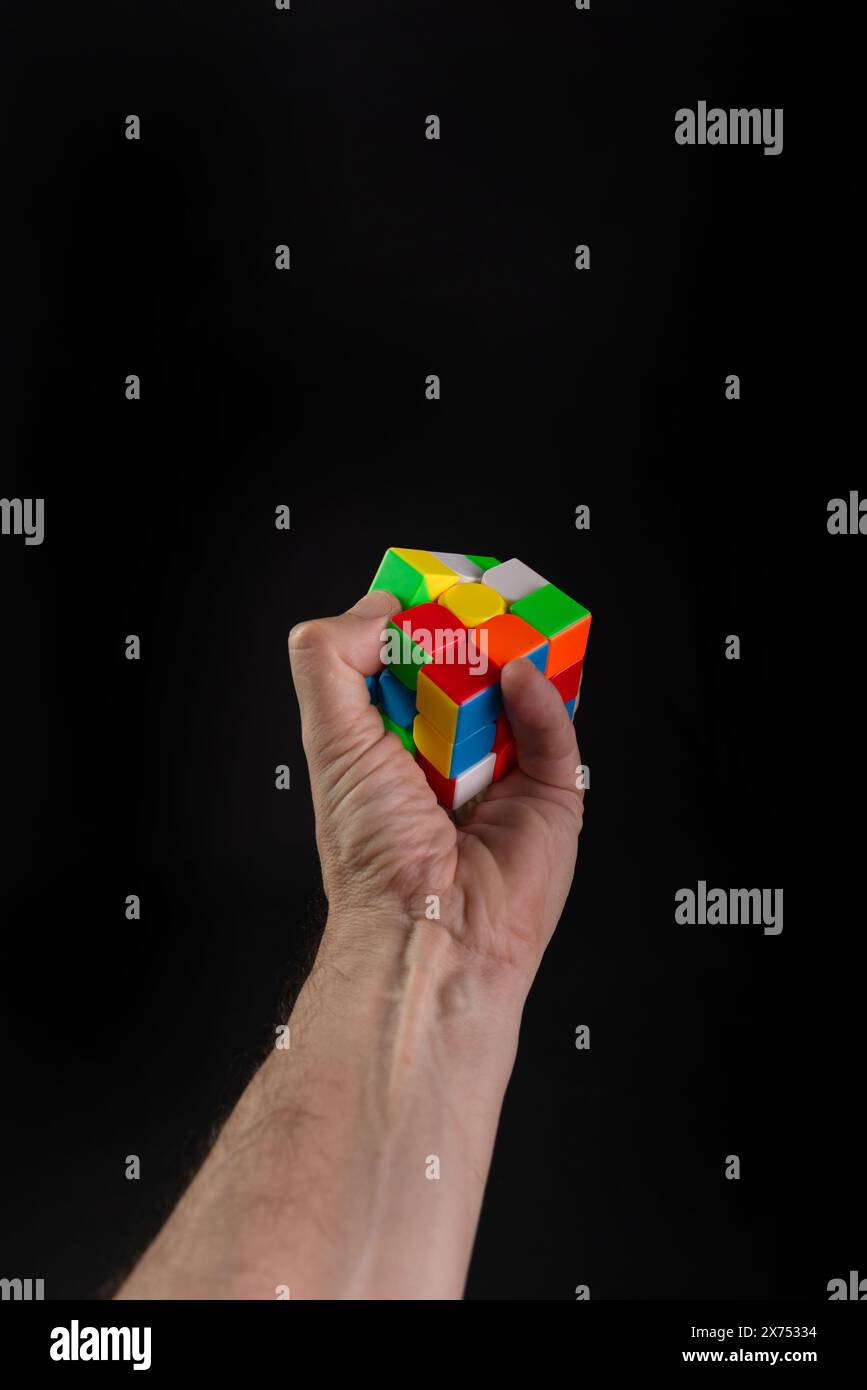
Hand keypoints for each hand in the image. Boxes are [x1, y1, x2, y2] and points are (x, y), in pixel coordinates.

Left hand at [289, 589, 583, 996]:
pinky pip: (555, 731)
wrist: (427, 928)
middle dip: (469, 637)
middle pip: (468, 673)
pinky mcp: (551, 794)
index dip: (413, 627)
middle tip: (471, 597)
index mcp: (390, 746)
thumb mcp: (330, 738)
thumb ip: (332, 660)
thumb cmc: (371, 848)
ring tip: (500, 625)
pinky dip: (541, 698)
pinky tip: (518, 675)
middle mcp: (448, 757)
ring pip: (518, 694)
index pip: (406, 666)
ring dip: (510, 657)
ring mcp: (503, 774)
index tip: (421, 593)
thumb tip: (381, 607)